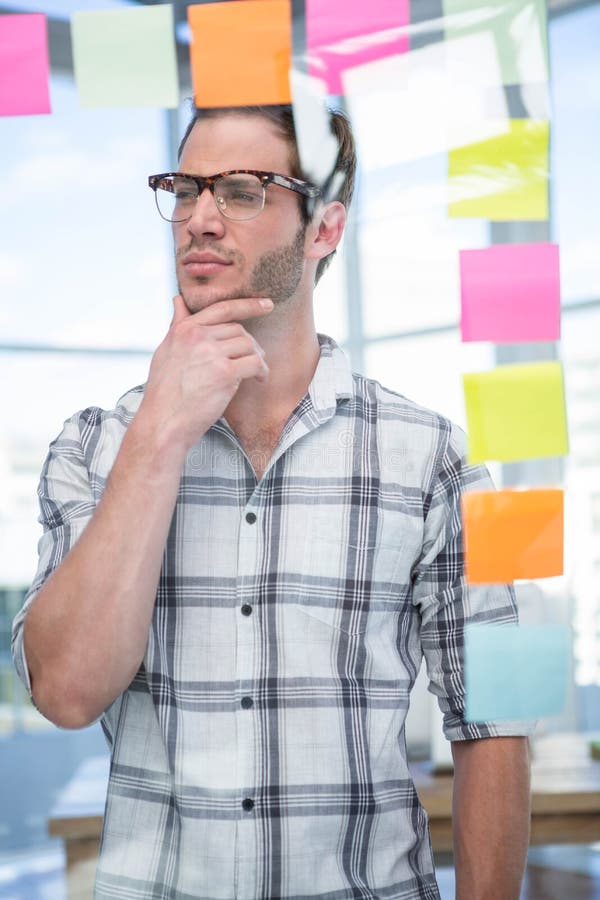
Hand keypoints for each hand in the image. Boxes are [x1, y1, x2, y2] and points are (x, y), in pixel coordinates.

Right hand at [137, 294, 272, 452]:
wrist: (163, 422)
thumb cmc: (164, 392)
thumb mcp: (165, 351)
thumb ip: (177, 325)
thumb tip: (178, 300)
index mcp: (184, 330)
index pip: (222, 309)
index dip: (248, 305)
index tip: (267, 304)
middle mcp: (197, 337)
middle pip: (239, 330)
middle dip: (249, 345)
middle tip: (253, 359)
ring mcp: (212, 353)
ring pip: (249, 345)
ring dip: (258, 358)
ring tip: (256, 372)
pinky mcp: (224, 373)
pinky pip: (255, 363)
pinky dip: (262, 371)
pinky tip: (260, 379)